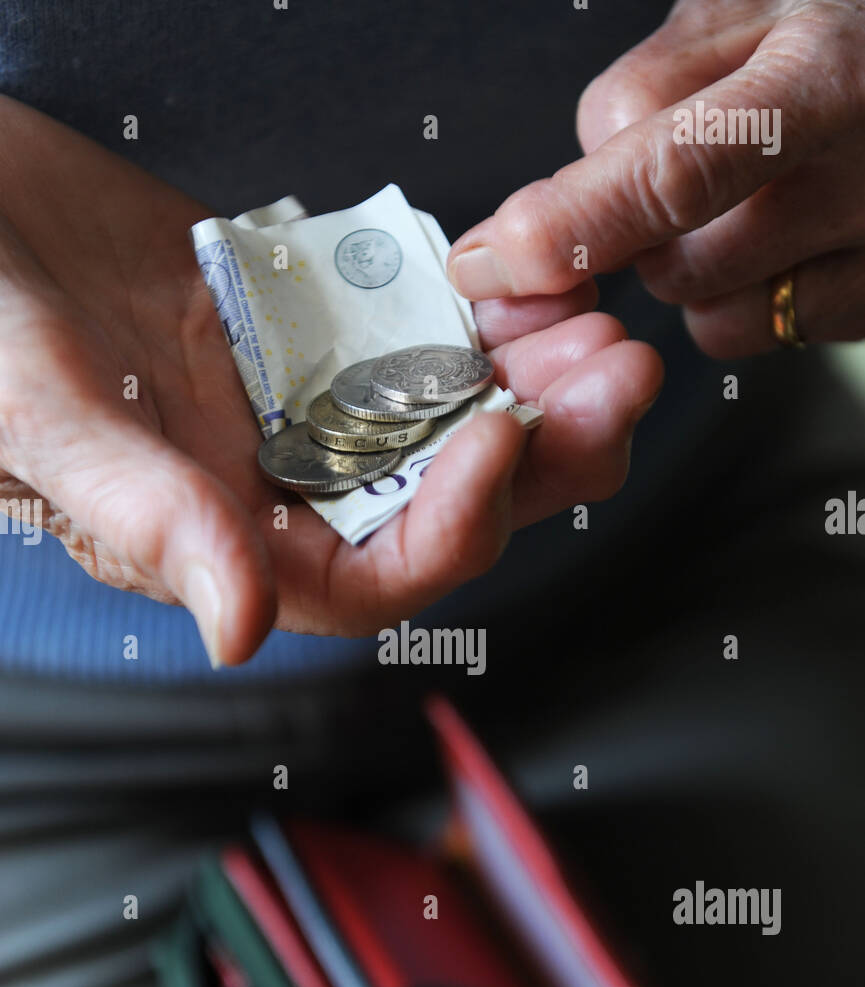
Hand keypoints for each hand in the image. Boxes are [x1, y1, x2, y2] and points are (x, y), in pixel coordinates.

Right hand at [0, 98, 661, 664]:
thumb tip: (239, 632)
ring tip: (593, 321)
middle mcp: (278, 483)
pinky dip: (476, 307)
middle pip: (441, 502)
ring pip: (447, 418)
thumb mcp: (50, 417)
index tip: (502, 439)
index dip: (454, 525)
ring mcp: (303, 403)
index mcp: (223, 540)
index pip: (374, 576)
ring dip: (532, 377)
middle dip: (542, 453)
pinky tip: (523, 275)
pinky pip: (417, 333)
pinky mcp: (312, 326)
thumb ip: (153, 521)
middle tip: (616, 379)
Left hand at [447, 0, 864, 355]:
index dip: (573, 228)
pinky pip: (761, 337)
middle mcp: (862, 183)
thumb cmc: (848, 29)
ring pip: (710, 316)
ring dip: (693, 271)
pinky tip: (786, 236)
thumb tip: (552, 208)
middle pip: (675, 263)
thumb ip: (651, 88)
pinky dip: (746, 299)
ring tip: (753, 192)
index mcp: (826, 79)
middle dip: (641, 229)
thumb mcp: (753, 7)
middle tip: (693, 151)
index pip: (675, 176)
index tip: (494, 262)